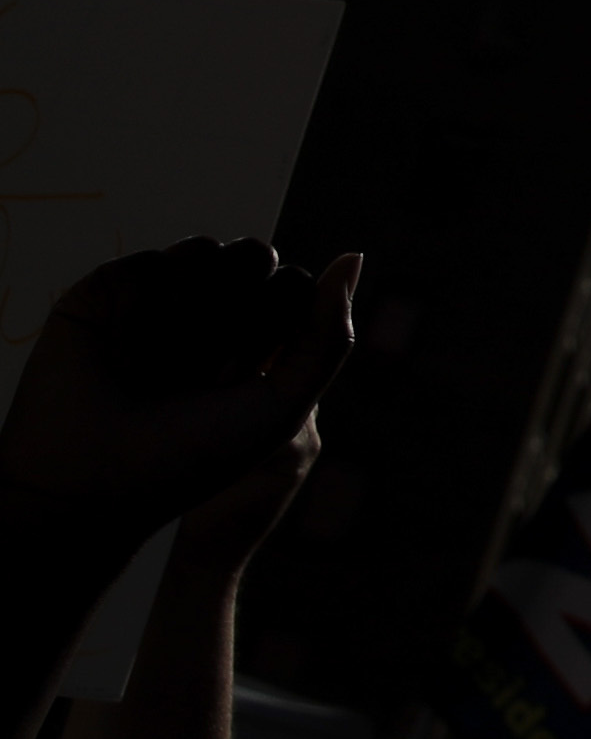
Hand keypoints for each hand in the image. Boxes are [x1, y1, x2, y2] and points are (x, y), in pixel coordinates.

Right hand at [0, 241, 355, 569]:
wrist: (90, 486)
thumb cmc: (190, 457)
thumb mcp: (281, 406)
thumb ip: (327, 336)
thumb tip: (353, 255)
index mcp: (251, 341)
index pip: (295, 289)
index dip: (278, 329)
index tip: (242, 381)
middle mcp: (207, 317)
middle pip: (258, 260)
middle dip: (242, 314)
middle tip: (205, 375)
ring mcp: (159, 299)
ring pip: (216, 252)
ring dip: (202, 307)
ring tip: (164, 362)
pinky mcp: (112, 289)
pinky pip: (159, 262)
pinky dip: (155, 299)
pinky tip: (131, 342)